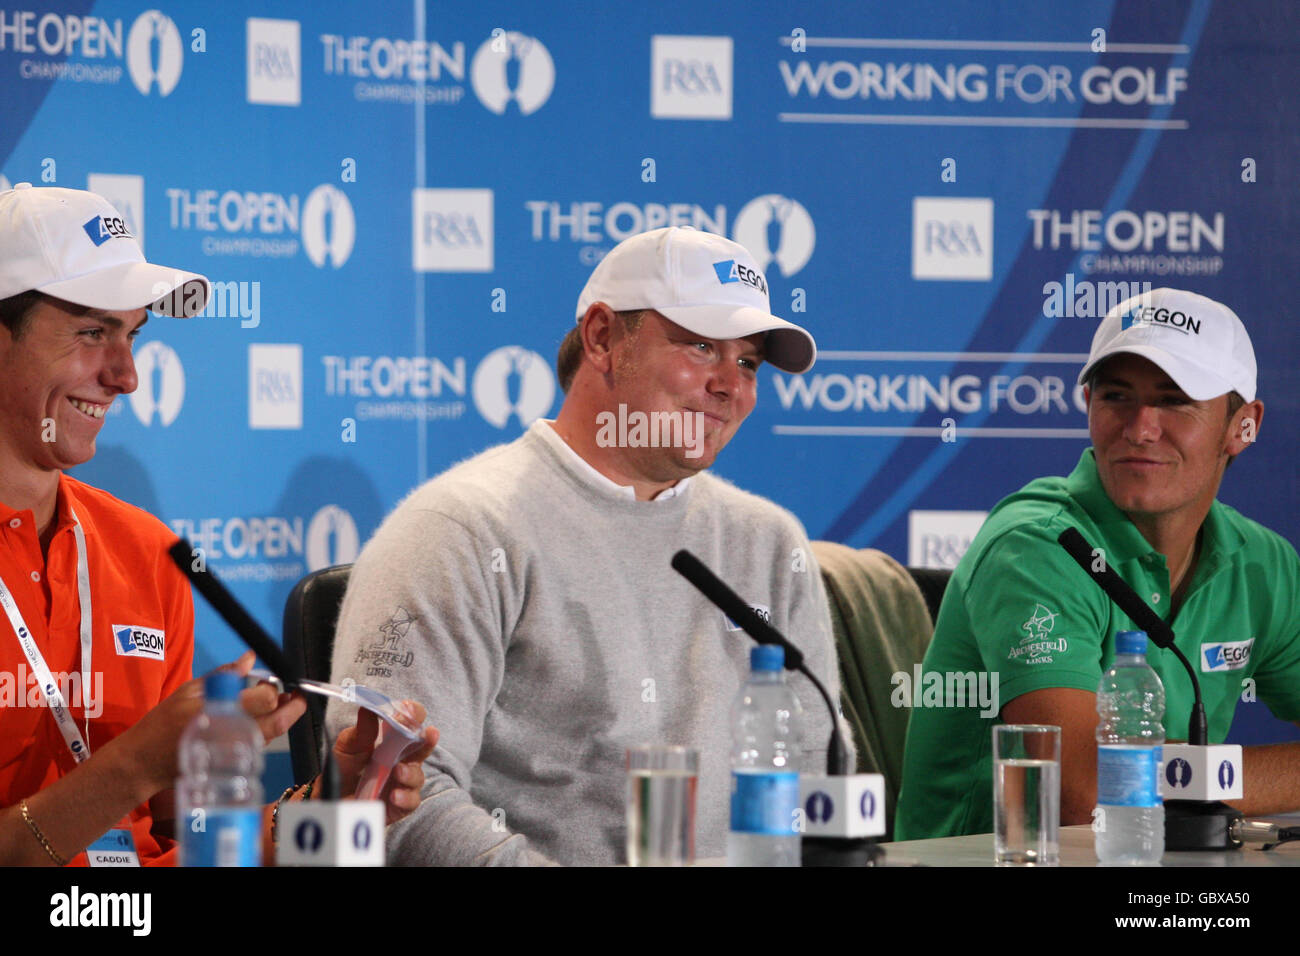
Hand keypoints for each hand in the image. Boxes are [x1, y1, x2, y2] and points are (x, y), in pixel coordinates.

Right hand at [110, 652, 306, 797]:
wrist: (145, 762)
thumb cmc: (163, 723)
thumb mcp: (187, 691)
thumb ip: (223, 675)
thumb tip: (250, 658)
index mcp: (218, 710)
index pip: (264, 699)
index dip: (273, 687)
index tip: (269, 682)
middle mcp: (230, 733)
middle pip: (277, 722)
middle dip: (293, 707)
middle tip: (297, 696)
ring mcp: (233, 753)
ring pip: (272, 735)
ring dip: (283, 719)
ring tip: (284, 704)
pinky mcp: (233, 765)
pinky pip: (259, 746)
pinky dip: (268, 731)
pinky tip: (265, 720)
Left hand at [332, 700, 438, 824]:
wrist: (329, 799)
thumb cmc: (344, 769)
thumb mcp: (348, 747)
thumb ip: (360, 731)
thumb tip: (368, 709)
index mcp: (393, 741)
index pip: (411, 724)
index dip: (413, 715)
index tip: (408, 711)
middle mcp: (402, 760)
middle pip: (423, 748)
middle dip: (429, 740)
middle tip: (429, 734)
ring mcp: (402, 783)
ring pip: (418, 776)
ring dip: (411, 773)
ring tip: (398, 771)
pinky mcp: (398, 805)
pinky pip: (411, 801)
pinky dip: (406, 797)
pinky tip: (395, 795)